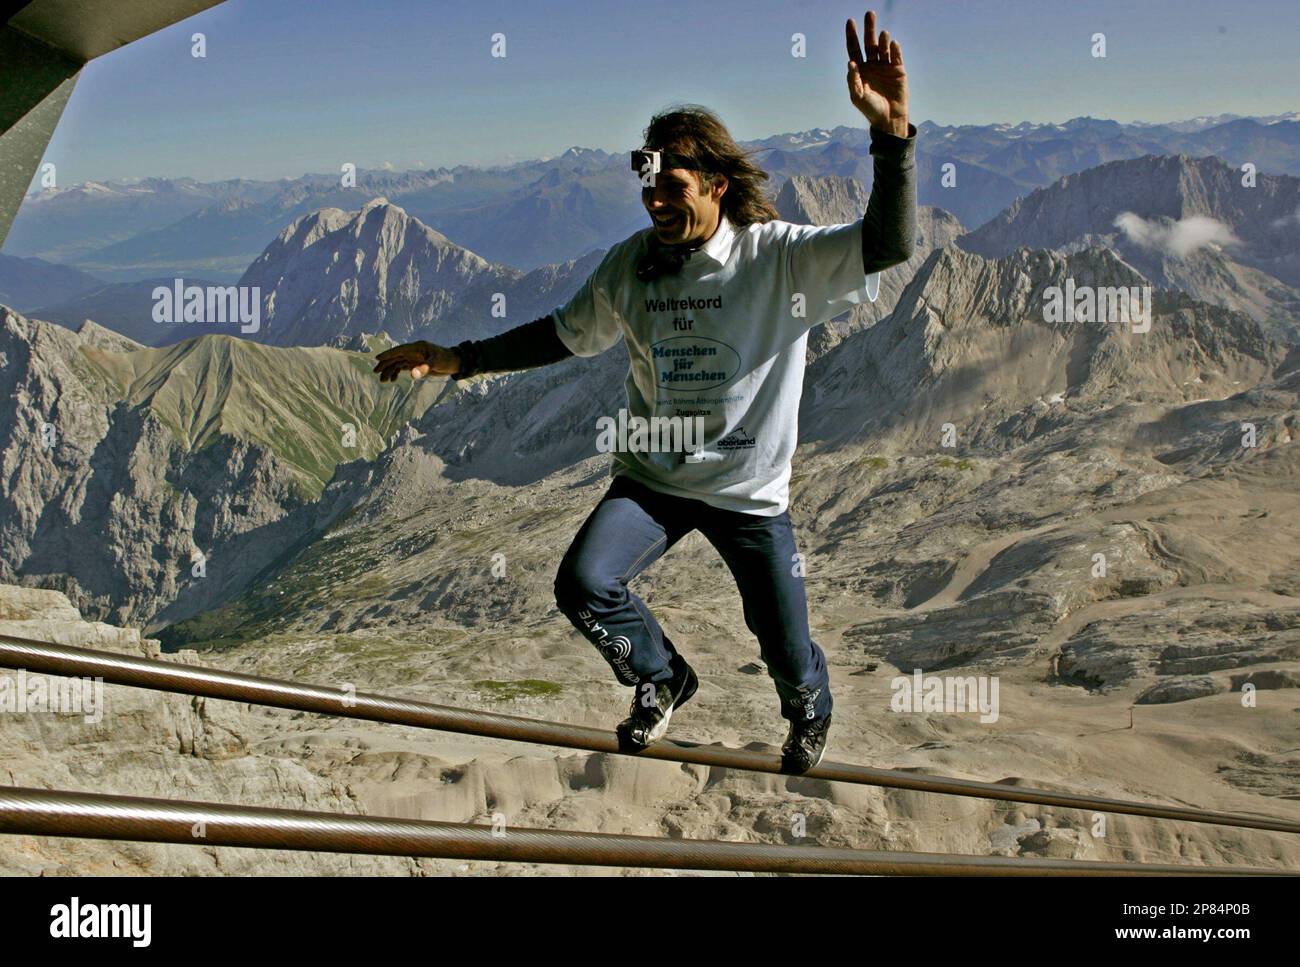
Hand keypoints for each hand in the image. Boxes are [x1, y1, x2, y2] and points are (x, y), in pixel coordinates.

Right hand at [372, 340, 459, 381]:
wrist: (455, 362)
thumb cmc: (447, 359)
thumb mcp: (436, 363)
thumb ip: (425, 368)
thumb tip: (412, 374)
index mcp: (417, 348)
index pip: (400, 350)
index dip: (388, 354)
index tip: (377, 358)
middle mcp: (414, 351)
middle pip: (396, 357)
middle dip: (386, 364)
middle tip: (375, 372)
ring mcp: (414, 357)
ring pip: (398, 363)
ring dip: (390, 370)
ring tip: (383, 380)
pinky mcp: (416, 364)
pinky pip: (403, 367)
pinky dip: (397, 372)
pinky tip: (392, 379)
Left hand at [846, 10, 908, 136]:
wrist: (889, 119)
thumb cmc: (870, 109)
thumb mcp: (858, 97)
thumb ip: (853, 80)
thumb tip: (850, 63)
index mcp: (860, 70)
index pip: (854, 49)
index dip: (852, 35)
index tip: (850, 21)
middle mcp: (872, 64)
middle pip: (869, 43)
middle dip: (869, 28)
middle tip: (869, 14)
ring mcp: (886, 66)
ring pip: (883, 47)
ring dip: (882, 39)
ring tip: (882, 35)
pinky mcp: (899, 70)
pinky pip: (897, 56)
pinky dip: (895, 49)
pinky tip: (893, 44)